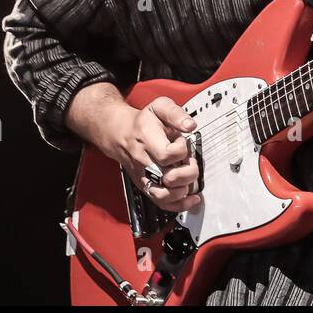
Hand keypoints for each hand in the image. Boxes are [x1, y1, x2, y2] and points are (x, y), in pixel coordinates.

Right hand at [107, 97, 201, 212]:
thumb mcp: (160, 107)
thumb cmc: (144, 122)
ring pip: (163, 195)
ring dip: (183, 191)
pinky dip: (178, 205)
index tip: (183, 144)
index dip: (182, 151)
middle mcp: (143, 160)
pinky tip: (191, 198)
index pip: (167, 154)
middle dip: (187, 173)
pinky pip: (160, 202)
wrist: (121, 133)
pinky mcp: (145, 186)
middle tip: (190, 163)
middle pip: (168, 178)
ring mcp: (143, 176)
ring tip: (190, 180)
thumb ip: (176, 114)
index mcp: (147, 138)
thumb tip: (190, 125)